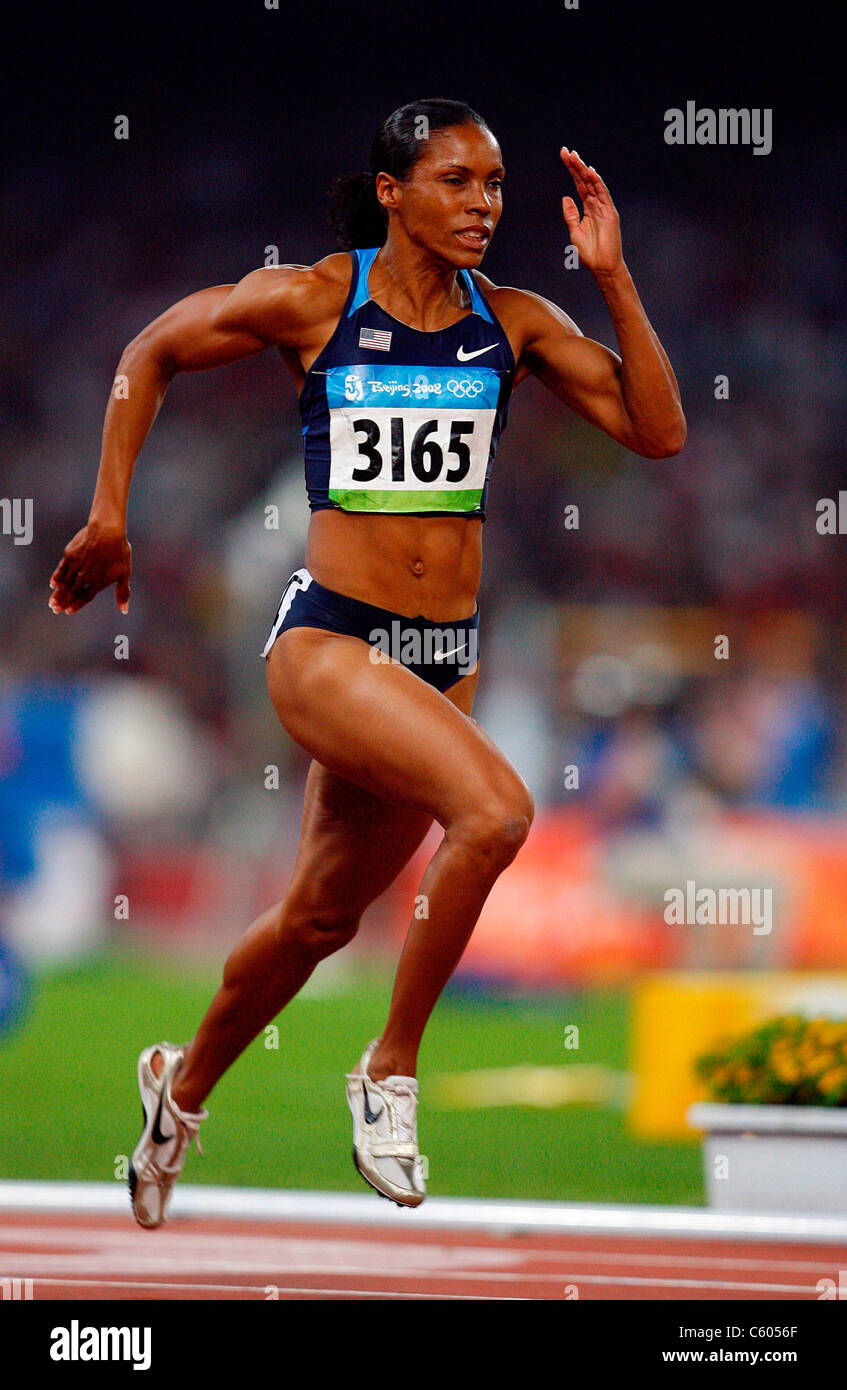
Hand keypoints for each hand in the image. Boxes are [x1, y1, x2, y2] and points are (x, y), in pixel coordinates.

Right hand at [49, 520, 131, 613]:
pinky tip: (52, 584)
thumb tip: (124, 611)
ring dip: (58, 593)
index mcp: (97, 582)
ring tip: (51, 603)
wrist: (107, 530)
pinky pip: (61, 569)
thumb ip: (122, 593)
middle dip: (63, 602)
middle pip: (72, 592)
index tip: (68, 611)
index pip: (84, 597)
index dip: (76, 605)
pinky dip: (56, 577)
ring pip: (65, 583)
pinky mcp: (70, 554)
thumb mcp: (124, 574)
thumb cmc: (119, 552)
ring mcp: (76, 565)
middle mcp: (84, 576)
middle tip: (55, 610)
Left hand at [560, 147, 623, 277]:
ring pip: (594, 185)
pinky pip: (603, 195)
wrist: (602, 266)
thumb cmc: (589, 253)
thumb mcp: (575, 231)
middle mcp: (596, 205)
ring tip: (575, 158)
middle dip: (576, 166)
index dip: (572, 171)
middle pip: (585, 181)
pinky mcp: (610, 213)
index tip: (564, 156)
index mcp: (587, 208)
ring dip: (585, 171)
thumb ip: (571, 214)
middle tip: (566, 151)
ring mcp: (604, 208)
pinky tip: (591, 173)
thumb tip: (566, 197)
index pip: (579, 185)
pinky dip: (598, 184)